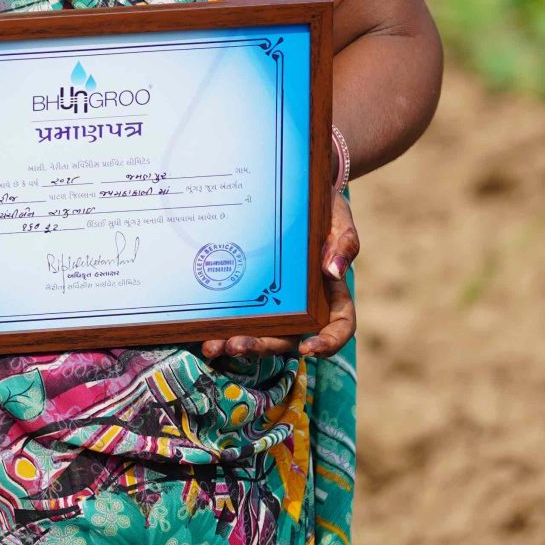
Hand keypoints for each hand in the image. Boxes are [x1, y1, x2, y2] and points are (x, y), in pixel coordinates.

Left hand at [199, 193, 359, 361]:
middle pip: (289, 338)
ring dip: (238, 343)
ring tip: (213, 345)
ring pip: (261, 333)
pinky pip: (240, 316)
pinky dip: (222, 327)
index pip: (339, 328)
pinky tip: (201, 332)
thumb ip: (343, 244)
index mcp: (332, 296)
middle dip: (264, 346)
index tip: (308, 348)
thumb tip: (334, 270)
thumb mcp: (339, 221)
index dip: (327, 343)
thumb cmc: (324, 211)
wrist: (296, 195)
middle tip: (238, 345)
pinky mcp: (253, 295)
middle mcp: (305, 308)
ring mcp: (278, 304)